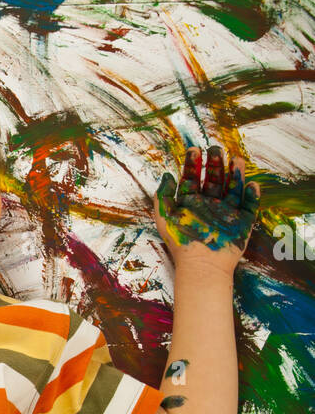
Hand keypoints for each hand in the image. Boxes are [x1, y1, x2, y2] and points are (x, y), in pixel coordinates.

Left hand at [153, 145, 259, 273]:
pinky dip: (251, 195)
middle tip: (216, 148)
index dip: (193, 164)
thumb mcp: (165, 217)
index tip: (194, 149)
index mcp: (190, 204)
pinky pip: (249, 206)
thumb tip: (166, 175)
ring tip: (236, 159)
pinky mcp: (241, 224)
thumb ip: (163, 195)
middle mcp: (208, 206)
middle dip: (215, 163)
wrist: (201, 265)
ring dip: (235, 174)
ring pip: (233, 188)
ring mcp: (226, 214)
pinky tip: (251, 184)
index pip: (192, 179)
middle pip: (213, 179)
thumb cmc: (181, 243)